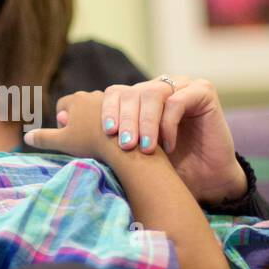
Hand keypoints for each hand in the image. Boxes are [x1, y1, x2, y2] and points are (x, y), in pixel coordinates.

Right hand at [23, 90, 116, 162]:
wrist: (122, 143)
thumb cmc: (89, 142)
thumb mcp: (62, 142)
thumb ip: (44, 138)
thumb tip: (27, 137)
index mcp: (75, 100)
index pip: (61, 107)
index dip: (61, 123)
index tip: (68, 135)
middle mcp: (91, 94)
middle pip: (78, 107)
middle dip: (77, 121)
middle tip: (82, 138)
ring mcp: (109, 100)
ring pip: (94, 110)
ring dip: (92, 121)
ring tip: (97, 138)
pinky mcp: (123, 108)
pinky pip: (111, 114)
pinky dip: (108, 122)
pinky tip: (110, 136)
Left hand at [98, 77, 246, 204]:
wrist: (207, 182)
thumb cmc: (169, 170)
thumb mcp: (132, 154)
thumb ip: (105, 137)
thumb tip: (60, 119)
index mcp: (141, 98)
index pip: (116, 93)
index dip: (108, 110)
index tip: (107, 133)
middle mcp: (160, 87)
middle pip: (133, 92)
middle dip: (126, 120)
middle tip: (126, 145)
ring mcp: (182, 86)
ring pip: (153, 93)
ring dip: (146, 122)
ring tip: (145, 149)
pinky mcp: (203, 91)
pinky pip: (178, 101)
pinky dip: (169, 125)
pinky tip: (169, 147)